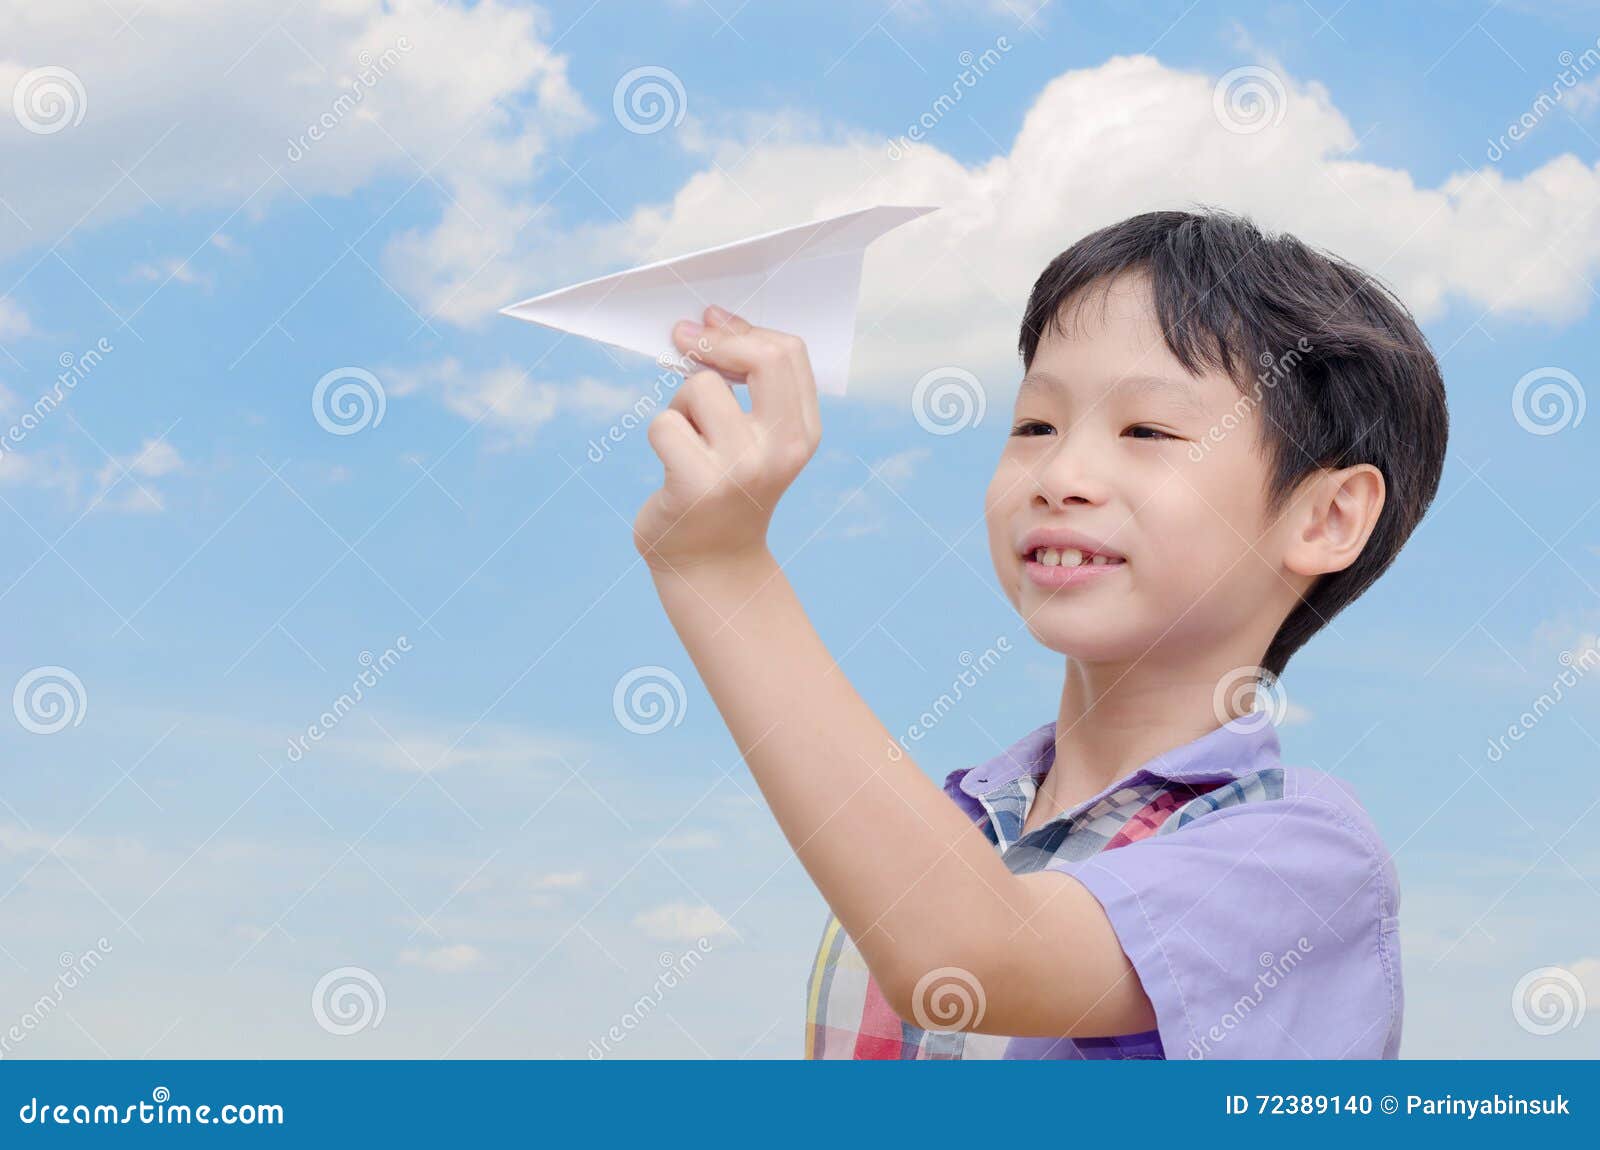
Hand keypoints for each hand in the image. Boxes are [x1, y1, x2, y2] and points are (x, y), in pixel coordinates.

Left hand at [633, 304, 821, 574]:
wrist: (711, 566)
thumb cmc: (726, 488)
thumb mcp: (757, 438)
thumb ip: (748, 385)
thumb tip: (707, 321)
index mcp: (803, 434)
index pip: (787, 353)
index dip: (745, 329)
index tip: (712, 322)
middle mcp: (780, 450)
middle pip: (761, 357)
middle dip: (714, 340)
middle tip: (681, 337)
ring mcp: (740, 469)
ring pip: (699, 388)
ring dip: (680, 404)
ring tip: (687, 438)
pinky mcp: (696, 485)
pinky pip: (664, 425)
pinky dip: (660, 435)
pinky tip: (672, 463)